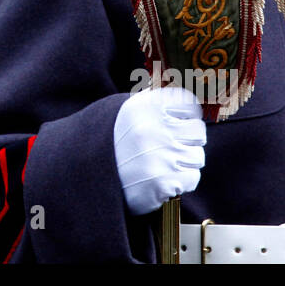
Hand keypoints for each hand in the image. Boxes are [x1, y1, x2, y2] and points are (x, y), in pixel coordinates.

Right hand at [114, 86, 205, 214]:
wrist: (87, 175)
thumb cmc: (112, 144)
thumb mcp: (125, 113)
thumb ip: (154, 104)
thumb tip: (185, 103)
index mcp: (145, 107)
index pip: (188, 103)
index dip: (187, 114)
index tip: (180, 122)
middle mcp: (153, 128)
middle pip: (198, 131)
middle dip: (188, 140)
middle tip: (170, 147)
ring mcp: (160, 156)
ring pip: (197, 156)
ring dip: (184, 162)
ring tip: (163, 164)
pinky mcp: (163, 182)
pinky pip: (192, 178)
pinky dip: (181, 181)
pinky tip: (163, 179)